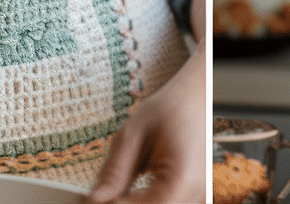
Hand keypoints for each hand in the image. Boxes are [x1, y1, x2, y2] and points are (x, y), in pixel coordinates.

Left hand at [85, 43, 205, 203]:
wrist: (198, 95)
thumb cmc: (171, 106)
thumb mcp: (133, 134)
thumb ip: (114, 172)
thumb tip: (95, 199)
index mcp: (181, 179)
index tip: (92, 197)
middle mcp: (195, 193)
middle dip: (120, 202)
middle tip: (98, 192)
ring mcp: (196, 196)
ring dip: (131, 201)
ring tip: (112, 186)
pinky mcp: (191, 194)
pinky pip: (164, 203)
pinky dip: (143, 199)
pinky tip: (128, 190)